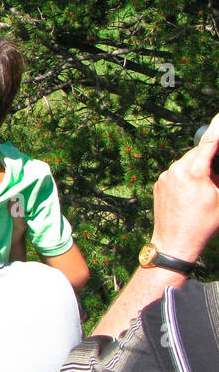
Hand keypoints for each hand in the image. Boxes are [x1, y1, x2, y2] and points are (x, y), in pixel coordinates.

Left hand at [151, 111, 218, 262]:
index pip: (209, 143)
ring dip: (197, 169)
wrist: (174, 242)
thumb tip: (216, 167)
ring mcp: (165, 176)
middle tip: (215, 179)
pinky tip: (192, 193)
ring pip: (186, 164)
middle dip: (209, 159)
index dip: (217, 129)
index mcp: (194, 171)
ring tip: (205, 190)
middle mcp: (176, 169)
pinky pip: (176, 173)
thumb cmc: (202, 224)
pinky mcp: (159, 183)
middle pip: (197, 154)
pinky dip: (186, 177)